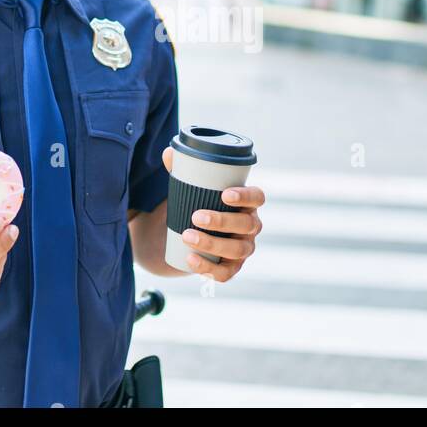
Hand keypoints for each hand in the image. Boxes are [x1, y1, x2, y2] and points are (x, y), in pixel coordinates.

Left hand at [161, 146, 263, 282]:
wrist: (180, 236)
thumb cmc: (192, 205)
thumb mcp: (187, 187)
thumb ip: (180, 169)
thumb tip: (169, 152)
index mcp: (246, 202)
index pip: (257, 197)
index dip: (246, 196)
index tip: (225, 194)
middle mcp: (250, 226)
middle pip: (247, 224)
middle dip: (222, 221)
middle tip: (196, 215)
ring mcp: (243, 249)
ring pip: (237, 250)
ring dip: (212, 243)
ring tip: (187, 235)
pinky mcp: (230, 269)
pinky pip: (225, 273)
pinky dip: (208, 268)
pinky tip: (191, 259)